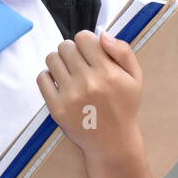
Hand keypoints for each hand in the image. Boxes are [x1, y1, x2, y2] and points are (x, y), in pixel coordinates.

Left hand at [37, 31, 143, 157]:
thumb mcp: (135, 78)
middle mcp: (88, 81)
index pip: (83, 38)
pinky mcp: (56, 107)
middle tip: (79, 65)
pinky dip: (48, 77)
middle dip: (72, 51)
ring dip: (59, 62)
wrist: (113, 142)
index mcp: (108, 72)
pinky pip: (42, 78)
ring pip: (51, 59)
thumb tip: (102, 34)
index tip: (89, 52)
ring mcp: (70, 95)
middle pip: (65, 46)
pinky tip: (60, 84)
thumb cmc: (124, 107)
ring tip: (69, 73)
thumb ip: (123, 51)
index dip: (86, 42)